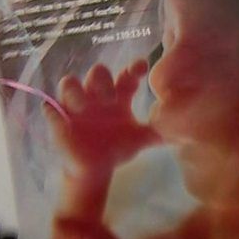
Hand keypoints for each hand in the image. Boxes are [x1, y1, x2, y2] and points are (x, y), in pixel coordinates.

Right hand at [44, 60, 158, 222]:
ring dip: (75, 90)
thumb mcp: (141, 139)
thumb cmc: (117, 148)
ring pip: (69, 83)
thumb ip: (160, 132)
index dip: (133, 69)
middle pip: (97, 73)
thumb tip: (187, 129)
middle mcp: (97, 96)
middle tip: (111, 98)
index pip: (126, 75)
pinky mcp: (59, 120)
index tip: (141, 68)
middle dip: (102, 80)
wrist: (96, 170)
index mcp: (118, 96)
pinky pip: (50, 108)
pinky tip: (60, 116)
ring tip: (83, 106)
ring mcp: (76, 106)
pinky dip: (53, 110)